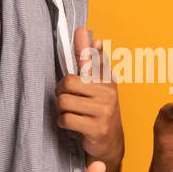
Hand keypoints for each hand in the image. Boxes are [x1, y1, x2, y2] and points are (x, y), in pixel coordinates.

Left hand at [56, 27, 123, 162]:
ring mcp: (103, 111)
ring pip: (64, 101)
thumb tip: (95, 37)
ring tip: (71, 112)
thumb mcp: (98, 86)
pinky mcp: (96, 128)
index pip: (94, 59)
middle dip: (61, 92)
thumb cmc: (100, 110)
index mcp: (107, 80)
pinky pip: (66, 119)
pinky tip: (72, 123)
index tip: (80, 29)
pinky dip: (63, 122)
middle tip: (68, 98)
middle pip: (67, 82)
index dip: (85, 45)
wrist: (111, 142)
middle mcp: (108, 93)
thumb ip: (93, 62)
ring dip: (62, 109)